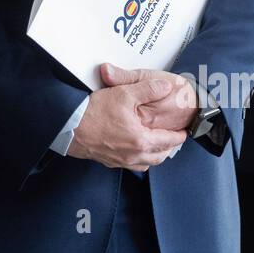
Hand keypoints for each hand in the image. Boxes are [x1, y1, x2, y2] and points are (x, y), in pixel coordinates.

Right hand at [68, 63, 188, 170]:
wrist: (69, 127)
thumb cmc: (94, 112)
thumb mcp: (124, 94)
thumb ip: (148, 89)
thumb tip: (165, 87)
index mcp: (141, 140)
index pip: (169, 141)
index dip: (179, 136)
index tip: (184, 132)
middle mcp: (133, 155)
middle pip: (160, 156)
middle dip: (169, 147)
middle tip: (174, 139)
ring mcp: (121, 161)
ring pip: (147, 163)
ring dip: (156, 155)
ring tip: (158, 146)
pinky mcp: (109, 161)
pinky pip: (132, 165)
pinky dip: (140, 159)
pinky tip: (136, 151)